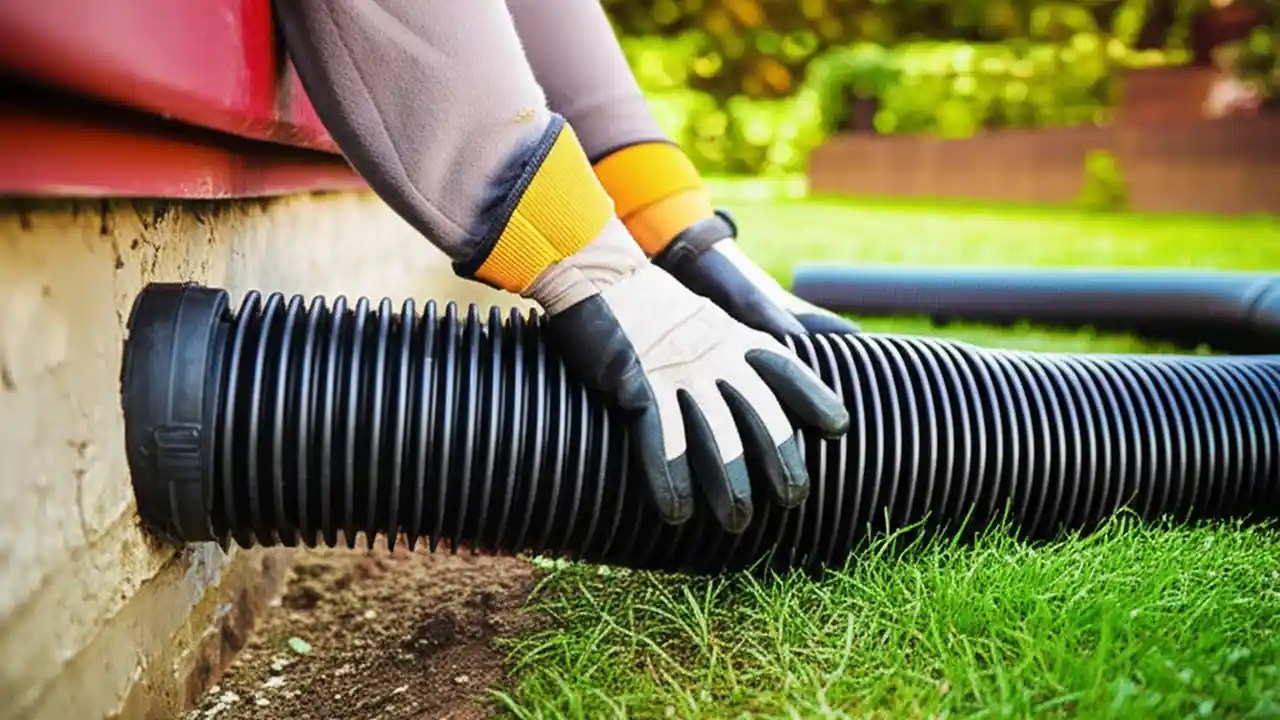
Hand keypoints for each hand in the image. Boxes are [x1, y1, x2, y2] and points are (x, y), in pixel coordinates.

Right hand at [526, 222, 849, 532]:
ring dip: (730, 484)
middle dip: (781, 459)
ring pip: (716, 435)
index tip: (838, 428)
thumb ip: (735, 348)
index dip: (815, 399)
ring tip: (738, 520)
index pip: (788, 371)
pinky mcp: (637, 385)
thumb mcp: (707, 319)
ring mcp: (678, 372)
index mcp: (735, 338)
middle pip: (762, 414)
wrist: (596, 272)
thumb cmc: (649, 306)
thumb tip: (775, 366)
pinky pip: (661, 440)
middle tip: (793, 497)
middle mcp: (716, 357)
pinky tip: (677, 511)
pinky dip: (670, 478)